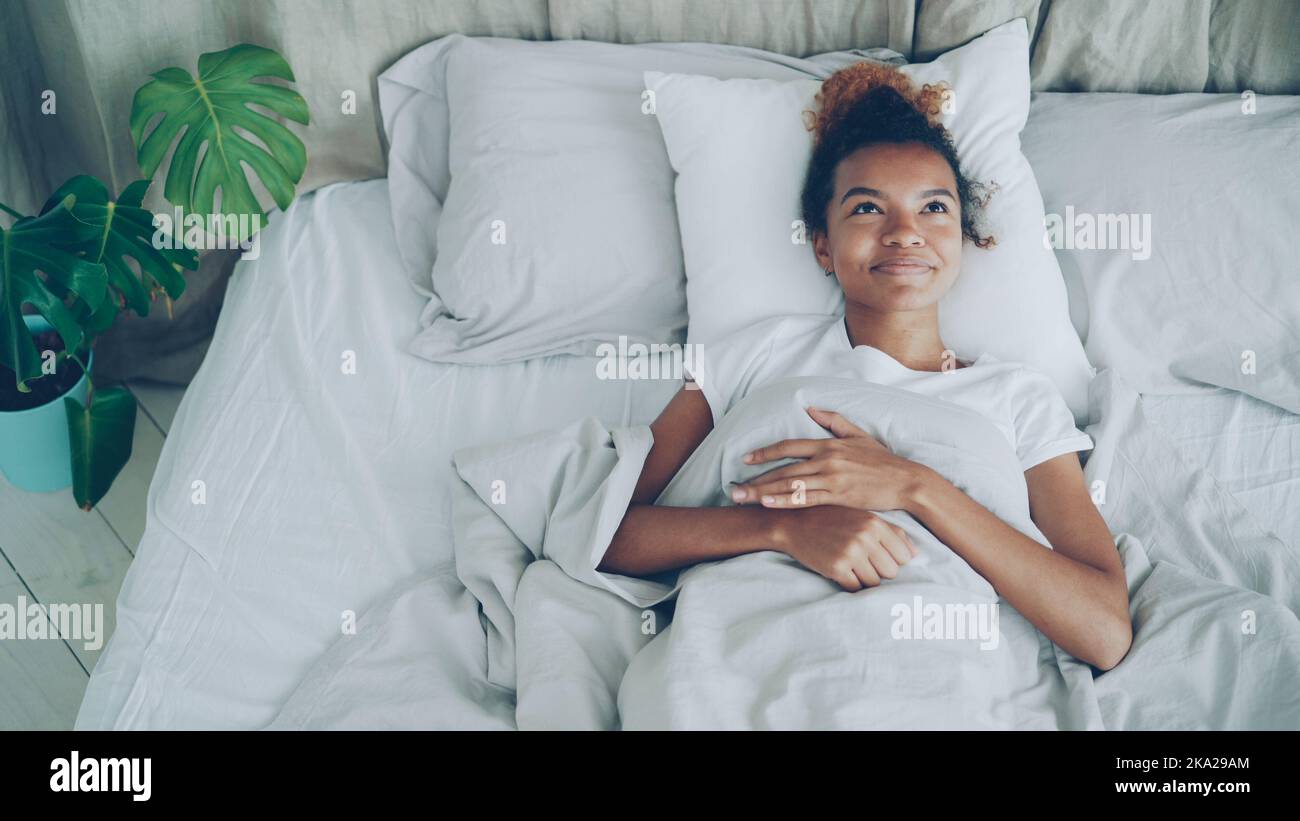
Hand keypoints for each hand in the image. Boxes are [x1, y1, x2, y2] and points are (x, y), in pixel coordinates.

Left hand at [730, 406, 927, 512]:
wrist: (905, 481)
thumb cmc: (882, 461)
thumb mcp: (859, 435)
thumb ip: (834, 420)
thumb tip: (811, 408)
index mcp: (829, 444)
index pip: (789, 446)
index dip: (765, 452)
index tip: (746, 459)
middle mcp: (826, 459)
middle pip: (783, 468)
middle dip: (756, 479)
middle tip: (733, 488)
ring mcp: (832, 478)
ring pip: (790, 484)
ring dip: (764, 492)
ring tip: (743, 498)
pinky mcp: (838, 495)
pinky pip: (806, 499)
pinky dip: (785, 501)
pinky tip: (768, 504)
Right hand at [770, 506, 917, 590]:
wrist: (793, 523)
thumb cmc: (832, 519)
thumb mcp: (862, 517)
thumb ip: (892, 533)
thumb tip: (915, 555)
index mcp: (874, 523)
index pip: (903, 556)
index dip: (892, 560)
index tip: (878, 555)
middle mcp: (865, 537)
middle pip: (891, 572)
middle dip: (879, 571)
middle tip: (862, 561)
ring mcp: (850, 553)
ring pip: (874, 583)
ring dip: (864, 579)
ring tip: (850, 565)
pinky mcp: (835, 568)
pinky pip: (856, 588)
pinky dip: (850, 584)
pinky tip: (841, 571)